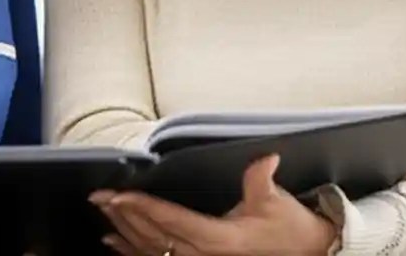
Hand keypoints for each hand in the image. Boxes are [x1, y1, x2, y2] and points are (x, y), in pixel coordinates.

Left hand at [91, 155, 337, 255]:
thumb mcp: (275, 202)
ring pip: (152, 251)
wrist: (305, 254)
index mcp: (221, 240)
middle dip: (124, 215)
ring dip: (124, 231)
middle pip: (154, 237)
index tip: (120, 195)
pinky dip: (131, 251)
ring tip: (104, 213)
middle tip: (100, 198)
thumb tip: (266, 160)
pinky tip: (113, 242)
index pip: (172, 221)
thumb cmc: (289, 229)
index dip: (143, 207)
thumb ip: (262, 180)